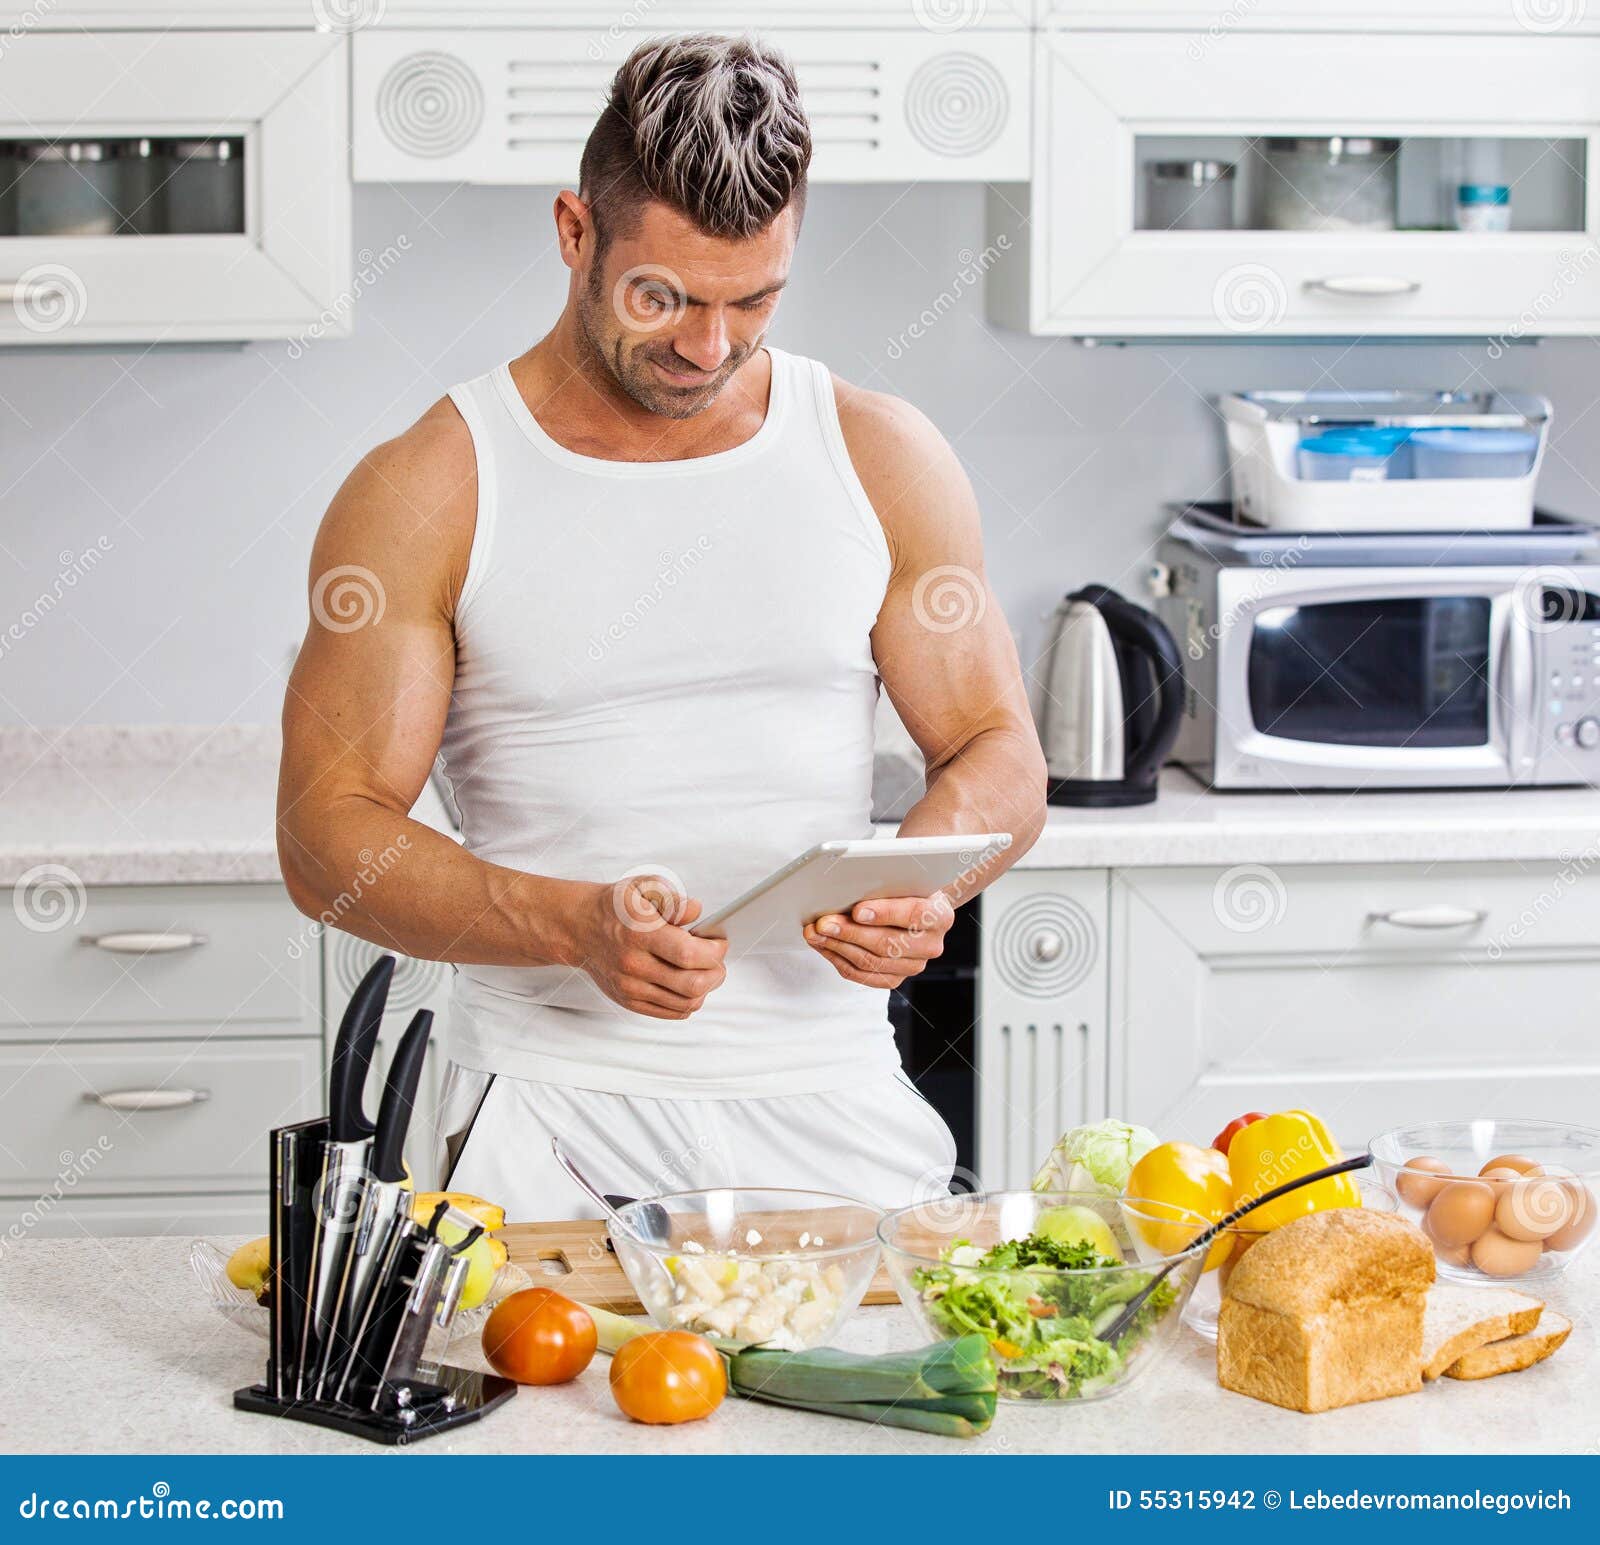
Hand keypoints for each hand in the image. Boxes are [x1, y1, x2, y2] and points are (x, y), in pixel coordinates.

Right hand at [568, 875, 728, 1019]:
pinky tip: (689, 983)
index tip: (719, 941)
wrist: (579, 927)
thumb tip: (696, 910)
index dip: (714, 951)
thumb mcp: (642, 887)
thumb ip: (671, 897)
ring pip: (686, 1003)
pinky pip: (672, 1013)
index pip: (689, 954)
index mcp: (639, 933)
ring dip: (706, 988)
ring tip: (706, 971)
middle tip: (717, 959)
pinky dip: (689, 1001)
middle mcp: (633, 964)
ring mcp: (630, 987)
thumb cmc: (616, 906)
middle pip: (692, 984)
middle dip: (716, 973)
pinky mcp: (629, 1001)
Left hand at [803, 892, 953, 988]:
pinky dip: (839, 960)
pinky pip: (864, 975)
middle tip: (824, 923)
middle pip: (887, 944)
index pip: (914, 914)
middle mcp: (931, 945)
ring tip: (816, 933)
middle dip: (850, 932)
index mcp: (939, 915)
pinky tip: (824, 946)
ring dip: (838, 947)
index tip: (857, 910)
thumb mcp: (901, 878)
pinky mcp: (895, 978)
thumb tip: (848, 890)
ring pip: (871, 963)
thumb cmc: (904, 886)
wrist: (913, 904)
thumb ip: (885, 883)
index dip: (884, 913)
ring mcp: (914, 965)